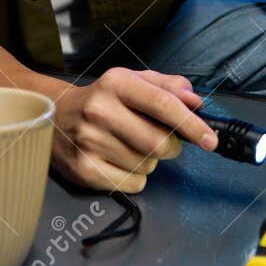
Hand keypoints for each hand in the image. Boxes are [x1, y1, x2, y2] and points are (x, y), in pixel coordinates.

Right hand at [49, 67, 218, 191]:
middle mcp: (100, 110)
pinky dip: (136, 178)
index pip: (163, 104)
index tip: (210, 140)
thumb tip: (196, 101)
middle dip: (170, 146)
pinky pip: (134, 184)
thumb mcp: (133, 81)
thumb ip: (168, 86)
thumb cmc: (104, 99)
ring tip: (128, 146)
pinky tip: (118, 161)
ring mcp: (89, 142)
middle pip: (160, 143)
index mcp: (116, 83)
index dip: (191, 124)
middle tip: (160, 141)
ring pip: (148, 166)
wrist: (55, 118)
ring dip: (150, 161)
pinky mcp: (84, 170)